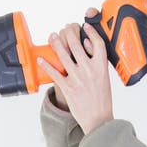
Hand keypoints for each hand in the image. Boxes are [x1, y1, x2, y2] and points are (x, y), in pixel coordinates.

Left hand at [39, 8, 113, 134]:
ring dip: (55, 42)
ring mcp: (77, 78)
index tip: (85, 26)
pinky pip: (54, 72)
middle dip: (69, 32)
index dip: (90, 31)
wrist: (98, 120)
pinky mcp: (68, 87)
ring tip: (53, 36)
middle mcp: (89, 70)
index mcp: (101, 67)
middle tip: (65, 29)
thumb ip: (97, 63)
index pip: (97, 42)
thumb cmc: (102, 100)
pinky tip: (41, 59)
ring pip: (63, 54)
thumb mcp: (105, 78)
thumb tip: (86, 47)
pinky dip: (46, 64)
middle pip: (76, 43)